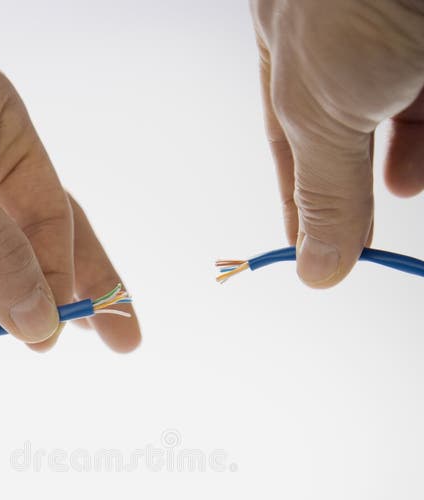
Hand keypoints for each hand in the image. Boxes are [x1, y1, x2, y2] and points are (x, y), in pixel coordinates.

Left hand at [0, 29, 139, 351]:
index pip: (49, 206)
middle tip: (125, 335)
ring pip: (3, 256)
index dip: (64, 268)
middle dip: (81, 284)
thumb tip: (42, 323)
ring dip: (36, 299)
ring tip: (77, 338)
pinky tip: (15, 324)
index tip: (68, 320)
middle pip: (43, 232)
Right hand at [251, 0, 423, 286]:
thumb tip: (315, 269)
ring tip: (414, 182)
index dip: (301, 194)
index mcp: (292, 40)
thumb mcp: (322, 108)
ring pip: (411, 98)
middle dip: (364, 178)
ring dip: (414, 154)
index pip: (293, 133)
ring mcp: (402, 24)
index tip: (310, 248)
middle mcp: (348, 25)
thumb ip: (324, 191)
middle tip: (367, 234)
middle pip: (356, 117)